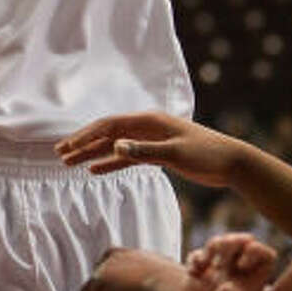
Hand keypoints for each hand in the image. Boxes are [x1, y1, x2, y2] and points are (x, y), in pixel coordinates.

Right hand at [57, 110, 234, 181]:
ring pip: (114, 146)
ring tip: (70, 163)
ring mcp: (151, 140)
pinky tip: (95, 169)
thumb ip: (145, 150)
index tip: (66, 148)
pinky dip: (110, 162)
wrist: (232, 163)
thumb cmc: (207, 155)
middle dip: (82, 143)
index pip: (109, 126)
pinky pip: (127, 157)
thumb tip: (115, 145)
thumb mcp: (176, 153)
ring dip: (92, 153)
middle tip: (59, 155)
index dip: (85, 136)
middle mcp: (146, 127)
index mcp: (149, 121)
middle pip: (107, 133)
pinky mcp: (157, 153)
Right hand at [182, 232, 277, 290]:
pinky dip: (195, 256)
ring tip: (205, 260)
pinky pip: (198, 258)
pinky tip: (193, 271)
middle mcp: (236, 282)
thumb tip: (225, 285)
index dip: (255, 251)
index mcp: (251, 289)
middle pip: (243, 245)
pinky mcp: (196, 285)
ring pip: (220, 247)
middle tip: (220, 251)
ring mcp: (215, 282)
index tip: (241, 265)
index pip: (264, 256)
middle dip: (233, 240)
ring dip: (213, 244)